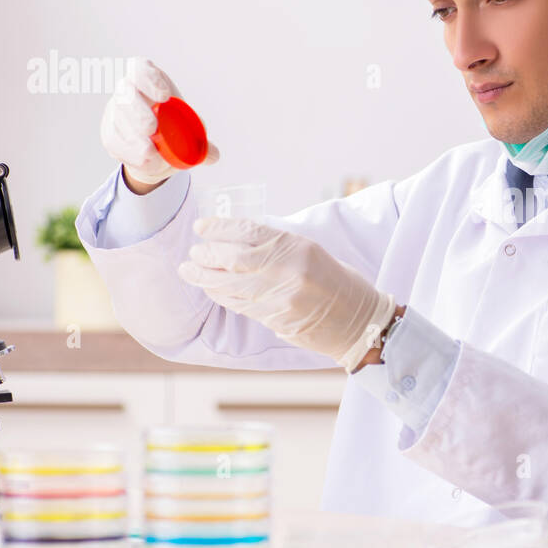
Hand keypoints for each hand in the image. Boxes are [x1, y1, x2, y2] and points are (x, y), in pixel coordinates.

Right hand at [100, 57, 219, 191]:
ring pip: (117, 119)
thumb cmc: (174, 130)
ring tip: (151, 153)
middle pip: (125, 93)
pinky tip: (144, 160)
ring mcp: (115, 111)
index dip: (149, 78)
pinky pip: (113, 140)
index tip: (164, 96)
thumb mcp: (190, 133)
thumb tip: (212, 155)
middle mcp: (128, 92)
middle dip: (137, 111)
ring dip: (134, 138)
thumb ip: (201, 142)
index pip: (140, 69)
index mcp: (149, 81)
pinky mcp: (109, 132)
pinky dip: (129, 153)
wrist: (155, 152)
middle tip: (152, 128)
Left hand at [178, 217, 395, 372]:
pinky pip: (238, 305)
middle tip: (194, 252)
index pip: (248, 233)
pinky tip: (211, 288)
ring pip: (230, 286)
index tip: (202, 226)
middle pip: (233, 260)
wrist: (358, 321)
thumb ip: (276, 245)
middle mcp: (287, 272)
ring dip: (205, 278)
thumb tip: (238, 238)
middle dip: (207, 255)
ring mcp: (280, 299)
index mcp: (297, 248)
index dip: (219, 228)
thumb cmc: (337, 281)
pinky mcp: (275, 319)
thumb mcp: (310, 251)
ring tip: (189, 270)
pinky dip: (221, 295)